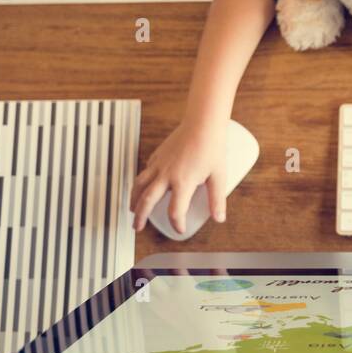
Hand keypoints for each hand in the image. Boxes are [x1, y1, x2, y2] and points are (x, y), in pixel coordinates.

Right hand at [129, 120, 230, 234]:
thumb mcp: (219, 176)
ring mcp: (160, 164)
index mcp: (183, 182)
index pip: (175, 211)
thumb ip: (217, 199)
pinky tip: (142, 187)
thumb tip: (219, 218)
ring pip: (139, 185)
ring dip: (133, 200)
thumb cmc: (212, 147)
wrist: (203, 123)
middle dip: (141, 216)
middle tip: (137, 227)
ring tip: (131, 210)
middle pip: (148, 200)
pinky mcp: (158, 155)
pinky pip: (145, 171)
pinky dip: (140, 182)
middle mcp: (167, 175)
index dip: (176, 224)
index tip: (180, 229)